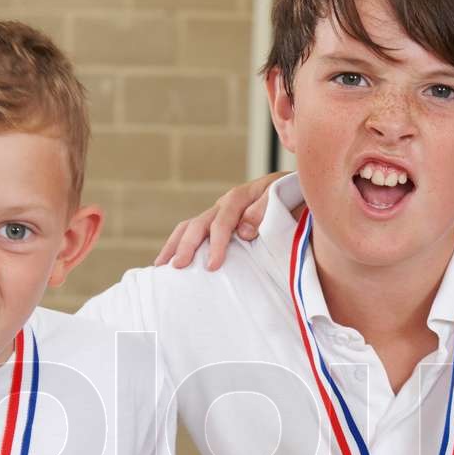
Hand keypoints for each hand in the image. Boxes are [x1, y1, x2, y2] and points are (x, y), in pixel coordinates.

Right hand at [154, 172, 285, 270]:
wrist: (292, 187)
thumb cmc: (290, 196)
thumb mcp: (281, 198)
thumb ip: (264, 211)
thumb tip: (243, 231)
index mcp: (239, 198)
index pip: (223, 222)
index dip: (217, 244)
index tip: (213, 265)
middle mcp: (224, 204)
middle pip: (198, 224)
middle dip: (187, 246)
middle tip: (178, 267)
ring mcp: (217, 212)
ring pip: (189, 226)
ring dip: (174, 245)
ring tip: (161, 265)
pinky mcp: (216, 221)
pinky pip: (194, 231)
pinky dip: (179, 244)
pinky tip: (169, 260)